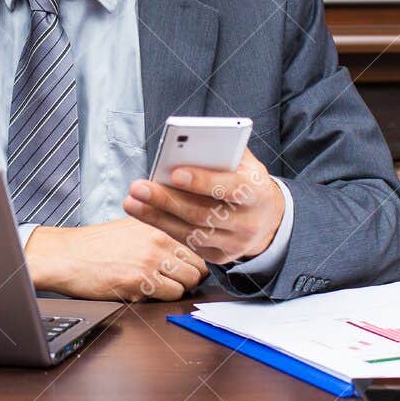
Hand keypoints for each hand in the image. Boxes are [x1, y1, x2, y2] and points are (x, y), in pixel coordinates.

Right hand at [24, 217, 209, 301]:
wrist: (65, 256)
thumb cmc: (93, 245)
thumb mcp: (129, 226)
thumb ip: (157, 232)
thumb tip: (183, 248)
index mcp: (156, 223)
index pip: (197, 244)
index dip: (194, 260)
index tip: (187, 267)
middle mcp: (158, 239)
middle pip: (198, 265)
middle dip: (189, 277)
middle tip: (172, 281)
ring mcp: (150, 260)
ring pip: (188, 282)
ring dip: (176, 289)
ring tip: (157, 286)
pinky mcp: (140, 280)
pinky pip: (170, 295)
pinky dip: (161, 297)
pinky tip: (144, 290)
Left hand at [121, 148, 284, 265]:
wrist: (267, 220)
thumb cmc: (246, 181)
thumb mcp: (244, 163)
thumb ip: (222, 152)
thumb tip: (188, 143)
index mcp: (257, 193)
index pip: (229, 187)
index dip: (203, 181)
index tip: (175, 173)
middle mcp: (248, 222)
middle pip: (202, 213)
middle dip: (167, 200)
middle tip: (138, 187)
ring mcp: (234, 243)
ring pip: (191, 232)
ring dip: (157, 217)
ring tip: (132, 202)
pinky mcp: (220, 257)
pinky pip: (188, 243)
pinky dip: (165, 227)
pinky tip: (145, 214)